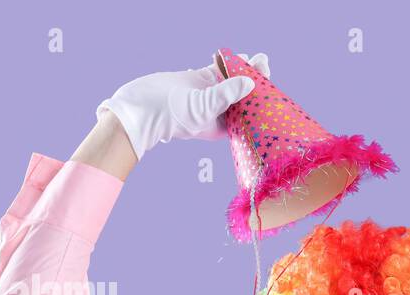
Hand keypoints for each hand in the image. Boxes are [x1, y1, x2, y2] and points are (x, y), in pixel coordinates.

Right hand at [94, 52, 270, 160]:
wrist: (141, 109)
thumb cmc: (172, 116)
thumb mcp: (203, 106)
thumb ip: (226, 94)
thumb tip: (250, 83)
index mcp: (224, 125)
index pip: (249, 110)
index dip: (260, 96)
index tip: (268, 81)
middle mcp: (218, 112)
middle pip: (241, 94)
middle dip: (254, 79)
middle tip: (264, 62)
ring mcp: (207, 95)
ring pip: (229, 80)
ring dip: (240, 68)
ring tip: (253, 57)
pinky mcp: (196, 82)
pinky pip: (214, 71)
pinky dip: (223, 63)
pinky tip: (232, 55)